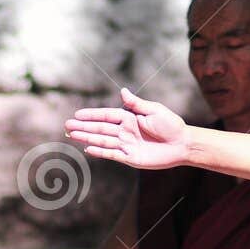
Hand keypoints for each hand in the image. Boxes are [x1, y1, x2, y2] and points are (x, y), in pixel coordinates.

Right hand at [65, 88, 189, 169]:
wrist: (182, 145)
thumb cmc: (171, 125)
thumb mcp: (154, 110)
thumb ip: (136, 104)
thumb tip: (122, 90)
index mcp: (130, 117)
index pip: (106, 115)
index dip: (92, 115)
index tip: (77, 114)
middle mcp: (125, 130)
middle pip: (100, 128)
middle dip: (84, 127)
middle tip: (67, 126)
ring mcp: (126, 144)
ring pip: (102, 140)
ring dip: (87, 138)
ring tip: (72, 135)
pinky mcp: (130, 157)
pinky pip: (111, 154)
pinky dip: (100, 152)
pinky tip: (87, 149)